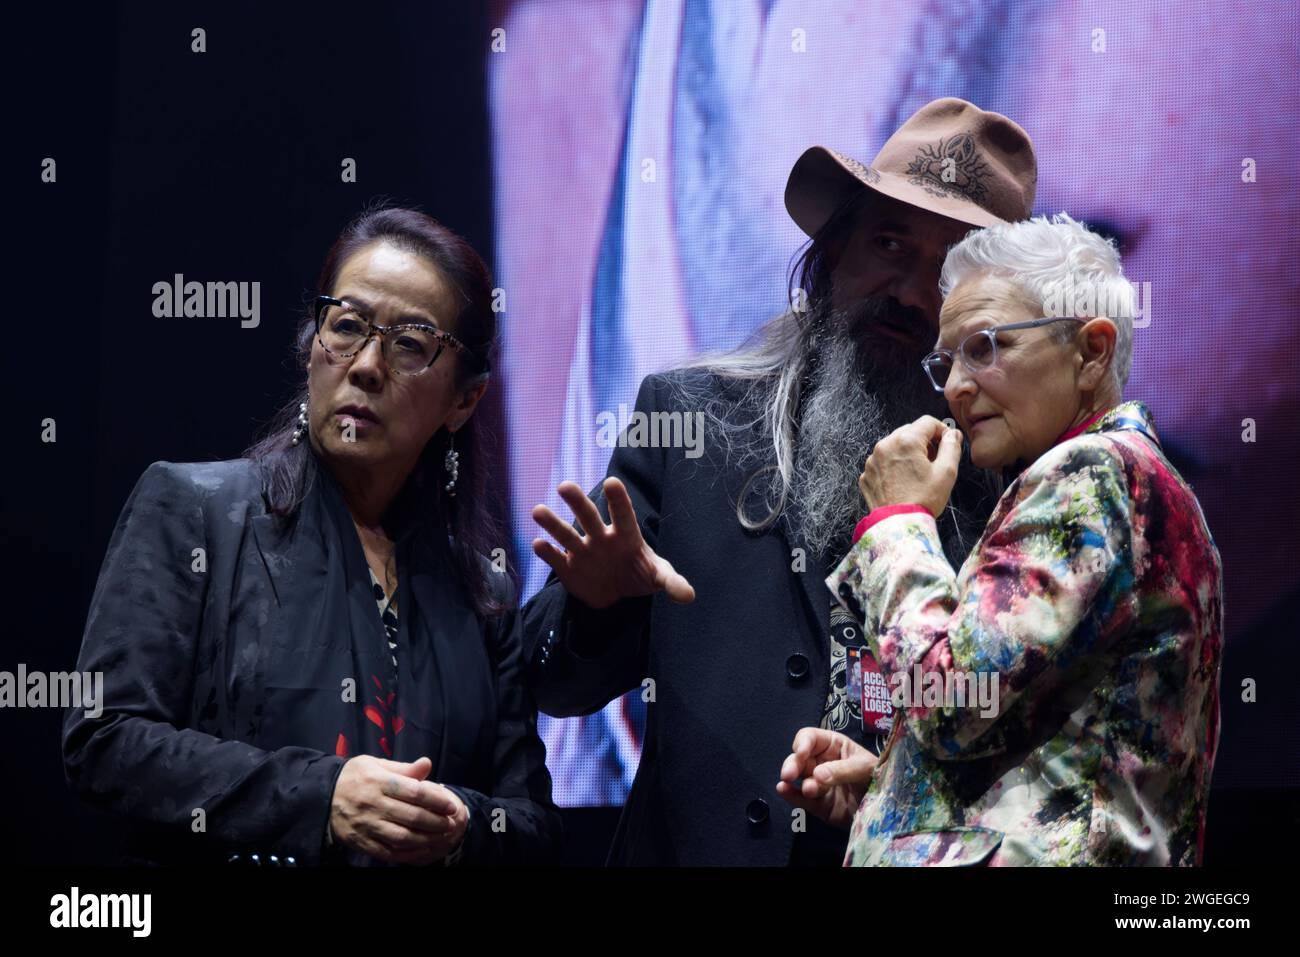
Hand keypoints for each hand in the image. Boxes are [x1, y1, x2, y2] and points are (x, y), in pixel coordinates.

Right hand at [329, 755, 468, 864]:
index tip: (450, 805)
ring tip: (440, 837)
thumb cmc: (354, 776)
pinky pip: (387, 852)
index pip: (414, 791)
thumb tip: (427, 764)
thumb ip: (403, 768)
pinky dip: (407, 854)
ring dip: (425, 839)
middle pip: (411, 816)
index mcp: (378, 781)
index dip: (436, 800)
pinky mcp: (361, 842)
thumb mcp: (375, 763)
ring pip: (401, 836)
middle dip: (436, 821)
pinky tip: (421, 850)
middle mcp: (372, 804)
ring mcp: (366, 825)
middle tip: (450, 823)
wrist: (321, 796)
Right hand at [531, 477, 694, 609]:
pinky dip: (547, 551)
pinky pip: (555, 557)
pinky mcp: (567, 568)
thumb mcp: (658, 577)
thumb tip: (689, 595)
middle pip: (589, 516)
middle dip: (578, 502)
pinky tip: (539, 544)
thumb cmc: (639, 575)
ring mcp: (582, 551)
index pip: (622, 514)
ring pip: (566, 534)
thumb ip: (672, 583)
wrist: (616, 595)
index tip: (612, 482)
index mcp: (625, 535)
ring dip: (552, 523)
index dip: (618, 499)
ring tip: (538, 510)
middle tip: (565, 486)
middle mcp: (601, 537)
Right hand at [777, 728, 878, 829]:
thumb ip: (842, 770)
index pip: (810, 738)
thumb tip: (817, 775)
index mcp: (833, 746)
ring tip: (809, 790)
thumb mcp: (865, 768)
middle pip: (798, 758)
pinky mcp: (818, 804)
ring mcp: (818, 784)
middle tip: (789, 775)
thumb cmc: (880, 777)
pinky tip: (783, 791)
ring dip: (796, 782)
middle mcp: (821, 762)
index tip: (800, 753)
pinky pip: (801, 799)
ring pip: (798, 778)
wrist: (890, 810)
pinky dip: (791, 796)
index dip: (802, 743)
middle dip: (792, 764)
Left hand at [858, 415, 962, 516]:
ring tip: (918, 472)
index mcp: (906, 441)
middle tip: (934, 460)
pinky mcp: (866, 474)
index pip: (927, 422)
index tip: (947, 443)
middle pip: (909, 431)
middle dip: (924, 441)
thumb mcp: (947, 472)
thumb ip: (951, 447)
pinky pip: (883, 461)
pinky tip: (903, 480)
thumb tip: (953, 433)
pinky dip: (893, 465)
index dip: (941, 430)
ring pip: (894, 445)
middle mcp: (885, 445)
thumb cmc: (923, 500)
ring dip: (907, 452)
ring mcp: (873, 460)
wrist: (898, 526)